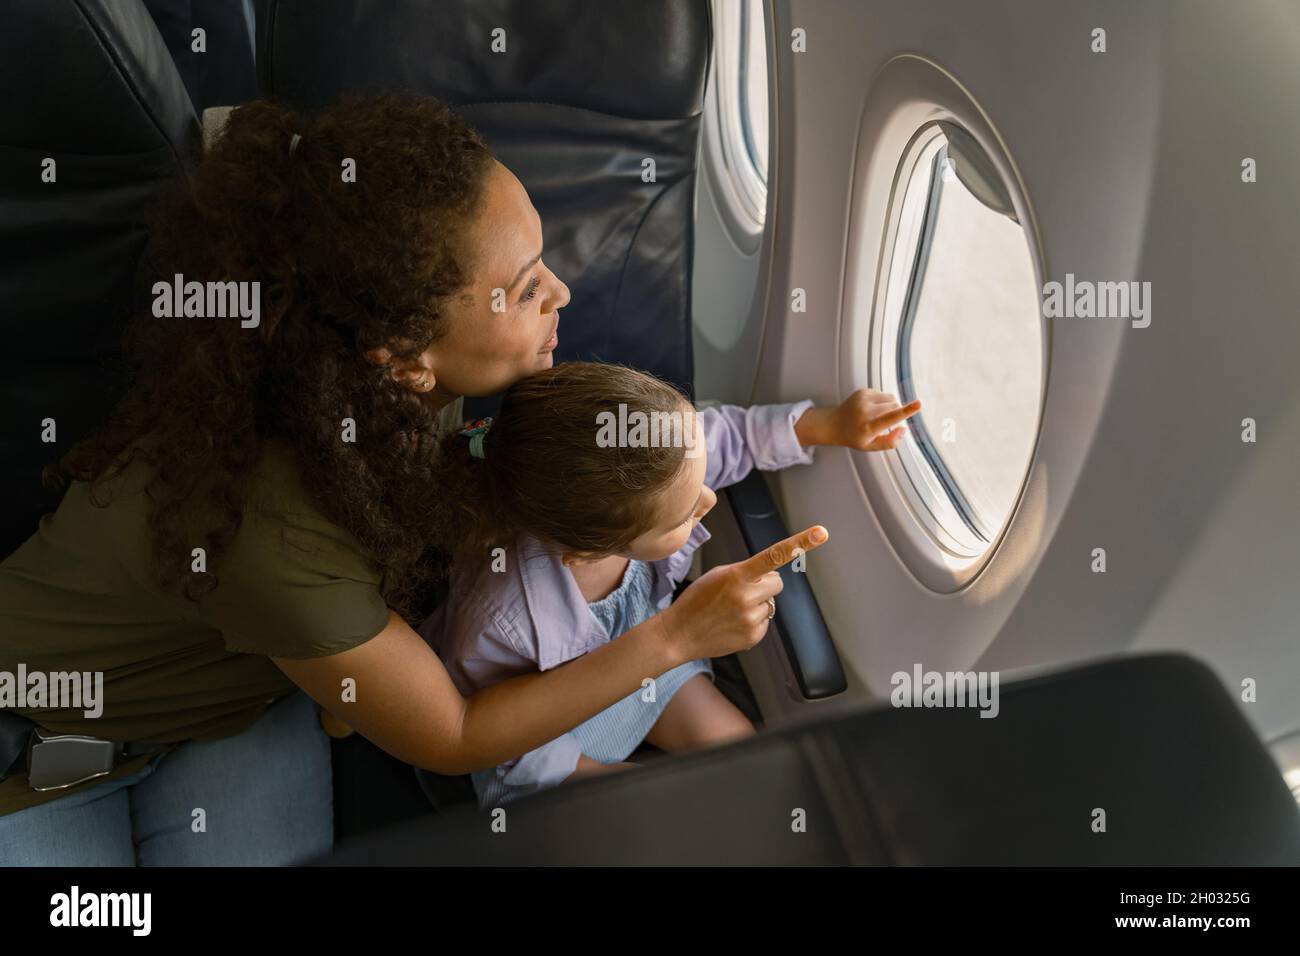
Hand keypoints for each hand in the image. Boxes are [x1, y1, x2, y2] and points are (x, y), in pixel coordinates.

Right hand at [658, 525, 828, 661]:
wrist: (679, 634)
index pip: (774, 555)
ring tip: (730, 611)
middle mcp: (746, 597)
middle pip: (777, 583)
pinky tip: (732, 624)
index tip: (821, 533)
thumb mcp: (717, 575)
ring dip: (756, 605)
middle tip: (741, 591)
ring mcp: (750, 619)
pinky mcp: (752, 637)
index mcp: (737, 575)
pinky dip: (752, 622)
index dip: (799, 543)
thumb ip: (746, 572)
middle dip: (765, 584)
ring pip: (770, 604)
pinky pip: (764, 623)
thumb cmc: (697, 601)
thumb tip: (772, 578)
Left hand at [795, 389, 921, 451]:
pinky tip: (870, 409)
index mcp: (868, 427)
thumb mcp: (871, 447)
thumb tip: (903, 429)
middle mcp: (865, 411)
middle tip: (884, 423)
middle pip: (895, 406)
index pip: (891, 418)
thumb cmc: (854, 437)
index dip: (907, 411)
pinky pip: (883, 394)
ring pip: (891, 398)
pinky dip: (882, 401)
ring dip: (890, 406)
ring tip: (876, 415)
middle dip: (896, 413)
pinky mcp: (863, 391)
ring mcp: (863, 399)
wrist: (834, 424)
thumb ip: (890, 442)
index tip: (919, 404)